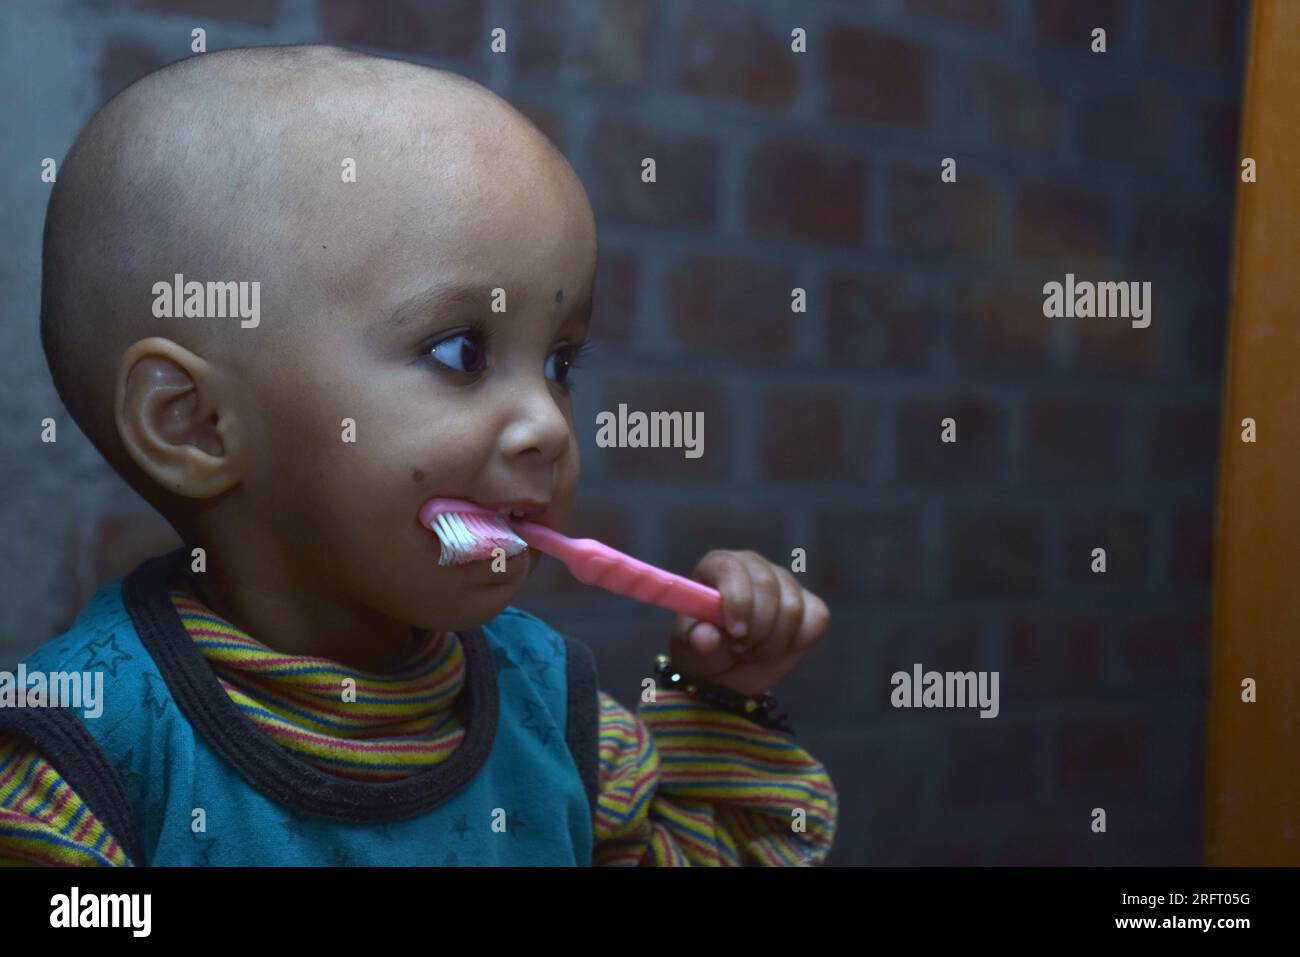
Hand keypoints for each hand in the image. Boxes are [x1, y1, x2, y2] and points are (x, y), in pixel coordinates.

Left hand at [668, 550, 829, 698]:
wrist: (729, 670)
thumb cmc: (706, 650)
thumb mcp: (691, 649)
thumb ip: (696, 640)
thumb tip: (706, 637)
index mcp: (718, 566)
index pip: (733, 569)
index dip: (738, 600)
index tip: (735, 632)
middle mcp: (753, 566)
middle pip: (768, 586)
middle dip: (756, 628)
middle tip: (740, 649)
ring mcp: (785, 583)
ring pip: (793, 608)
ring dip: (772, 643)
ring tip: (751, 652)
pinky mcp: (810, 604)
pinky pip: (816, 620)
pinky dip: (797, 643)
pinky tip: (776, 649)